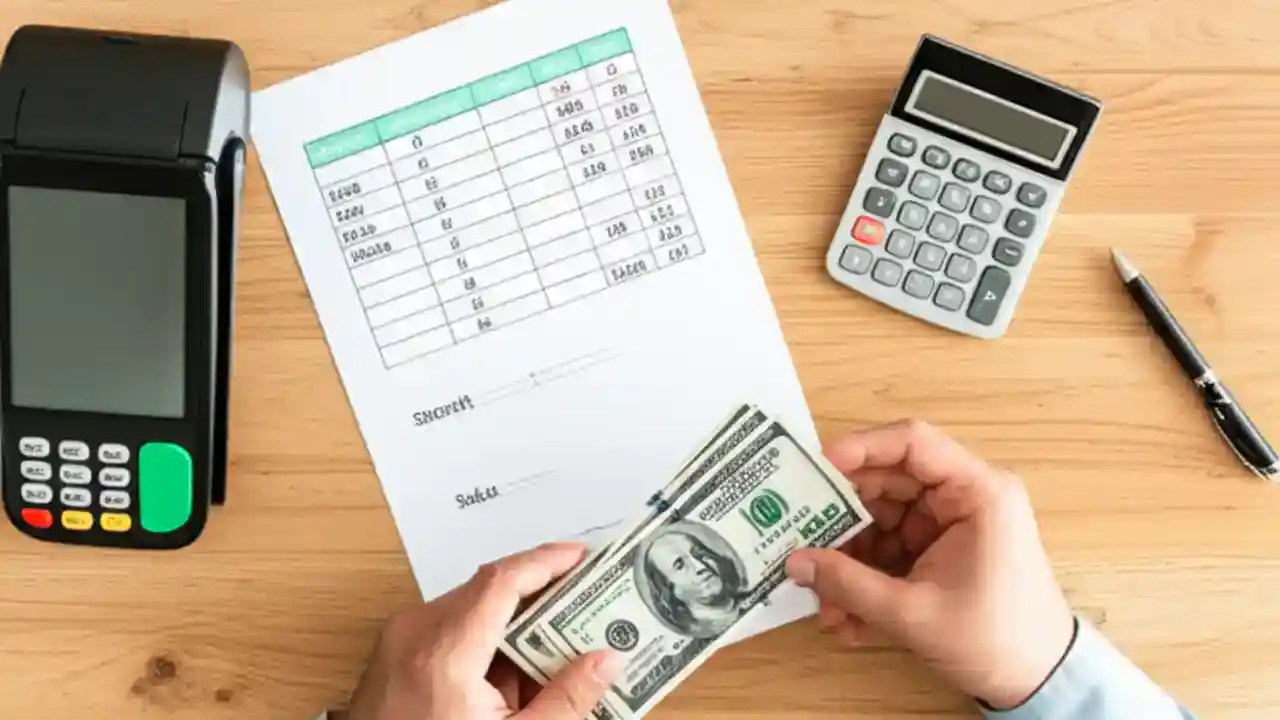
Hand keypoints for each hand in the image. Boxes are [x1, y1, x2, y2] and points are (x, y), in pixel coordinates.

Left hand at [347, 543, 622, 719]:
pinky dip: (486, 642)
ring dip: (514, 623)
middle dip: (540, 597)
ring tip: (558, 648)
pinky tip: (515, 673)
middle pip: (489, 592)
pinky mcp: (392, 655)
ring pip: (471, 609)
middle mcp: (414, 635)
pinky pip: (449, 629)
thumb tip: (605, 662)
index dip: (547, 560)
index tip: (582, 555)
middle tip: (585, 603)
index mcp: (444, 653)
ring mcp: (398, 642)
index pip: (502, 580)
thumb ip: (566, 700)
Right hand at [785, 421, 1073, 708]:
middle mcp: (964, 497)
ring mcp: (951, 524)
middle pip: (887, 484)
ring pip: (882, 520)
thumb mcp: (913, 612)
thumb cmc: (996, 639)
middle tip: (803, 538)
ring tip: (825, 598)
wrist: (1038, 680)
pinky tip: (846, 613)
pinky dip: (866, 576)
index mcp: (977, 493)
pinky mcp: (940, 550)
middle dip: (843, 518)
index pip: (913, 444)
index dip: (861, 448)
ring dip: (849, 558)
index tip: (816, 468)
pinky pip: (891, 548)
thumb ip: (849, 584)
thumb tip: (794, 562)